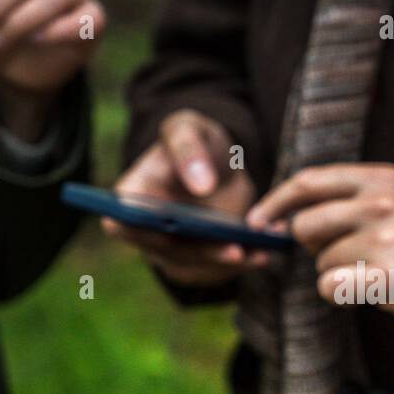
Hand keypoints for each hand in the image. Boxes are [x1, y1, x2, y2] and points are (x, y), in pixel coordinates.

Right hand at [105, 109, 258, 286]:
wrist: (217, 159)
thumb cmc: (193, 140)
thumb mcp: (188, 129)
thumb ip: (188, 150)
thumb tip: (200, 185)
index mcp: (131, 199)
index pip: (124, 224)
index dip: (144, 232)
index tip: (173, 232)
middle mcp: (148, 231)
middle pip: (170, 251)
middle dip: (204, 253)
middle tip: (236, 251)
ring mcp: (176, 249)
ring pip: (201, 264)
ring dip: (232, 261)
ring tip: (263, 252)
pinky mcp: (204, 258)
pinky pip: (223, 264)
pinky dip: (247, 259)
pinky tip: (269, 250)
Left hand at [247, 162, 393, 337]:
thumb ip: (359, 199)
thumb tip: (296, 215)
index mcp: (383, 178)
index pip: (310, 182)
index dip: (276, 203)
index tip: (258, 221)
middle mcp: (381, 202)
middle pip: (305, 226)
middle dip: (315, 249)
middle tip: (348, 260)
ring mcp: (384, 238)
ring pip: (320, 263)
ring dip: (338, 276)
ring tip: (379, 276)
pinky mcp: (389, 276)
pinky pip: (331, 287)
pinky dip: (341, 295)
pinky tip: (372, 293)